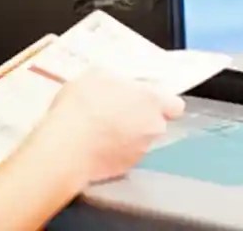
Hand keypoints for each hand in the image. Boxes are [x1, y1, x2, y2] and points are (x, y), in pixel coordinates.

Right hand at [26, 69, 184, 184]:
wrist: (66, 147)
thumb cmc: (83, 103)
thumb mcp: (97, 74)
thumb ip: (118, 80)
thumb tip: (120, 85)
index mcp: (153, 101)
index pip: (175, 105)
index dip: (162, 102)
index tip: (144, 98)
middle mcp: (154, 128)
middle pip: (157, 123)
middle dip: (142, 118)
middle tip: (117, 111)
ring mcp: (141, 152)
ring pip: (141, 141)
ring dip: (128, 135)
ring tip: (101, 130)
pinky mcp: (125, 169)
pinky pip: (124, 156)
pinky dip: (115, 151)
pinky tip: (95, 146)